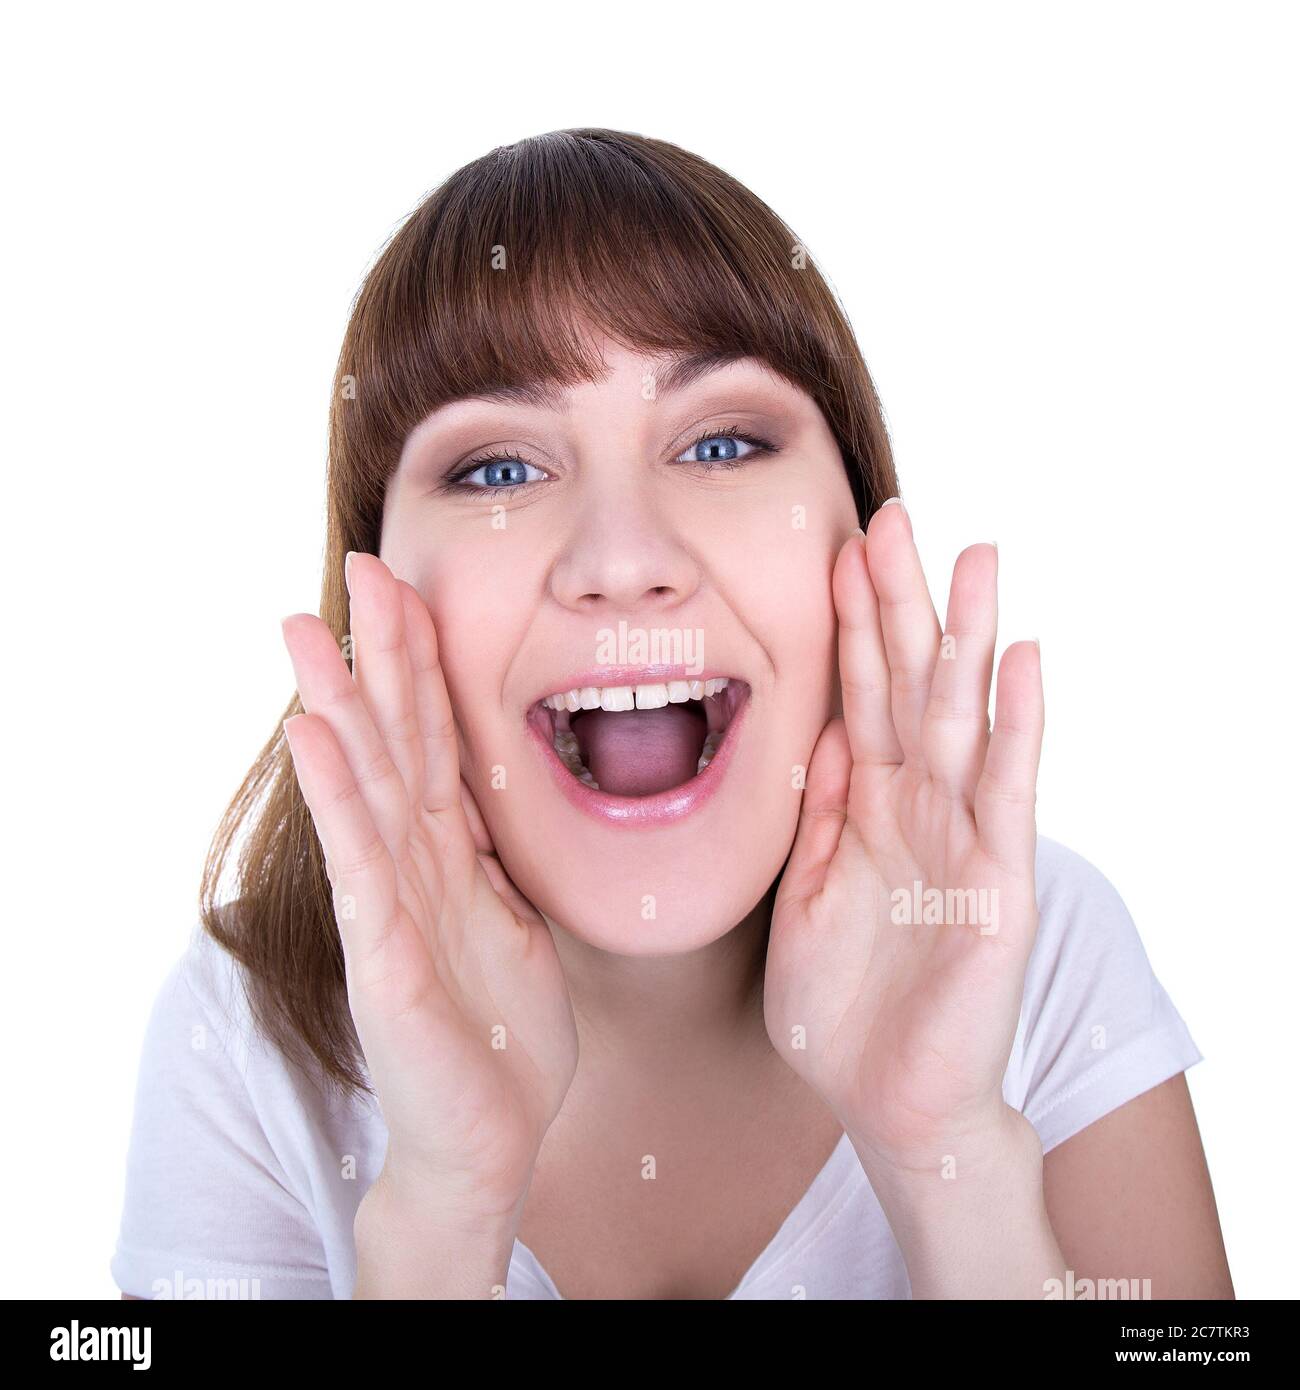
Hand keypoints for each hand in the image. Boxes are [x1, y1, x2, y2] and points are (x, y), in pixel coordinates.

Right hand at [281, 552, 576, 1225]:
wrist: (487, 1135)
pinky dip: (337, 796)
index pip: (435, 737)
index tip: (412, 584)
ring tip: (306, 630)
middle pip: (395, 739)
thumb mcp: (512, 918)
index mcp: (450, 852)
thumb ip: (491, 856)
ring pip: (365, 786)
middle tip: (360, 564)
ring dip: (336, 705)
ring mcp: (392, 905)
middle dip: (378, 653)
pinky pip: (362, 862)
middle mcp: (413, 864)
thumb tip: (490, 795)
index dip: (423, 662)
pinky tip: (314, 736)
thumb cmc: (500, 1030)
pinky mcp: (384, 954)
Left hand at [765, 500, 1043, 1176]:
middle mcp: (918, 808)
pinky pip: (1007, 790)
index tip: (836, 549)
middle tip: (896, 515)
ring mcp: (963, 837)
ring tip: (976, 555)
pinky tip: (1023, 660)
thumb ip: (819, 819)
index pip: (859, 696)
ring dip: (968, 636)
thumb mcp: (806, 899)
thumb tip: (818, 733)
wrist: (891, 1106)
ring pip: (963, 717)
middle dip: (901, 602)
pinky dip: (1016, 724)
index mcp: (867, 810)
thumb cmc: (844, 1012)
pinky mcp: (1000, 880)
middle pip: (909, 684)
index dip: (849, 626)